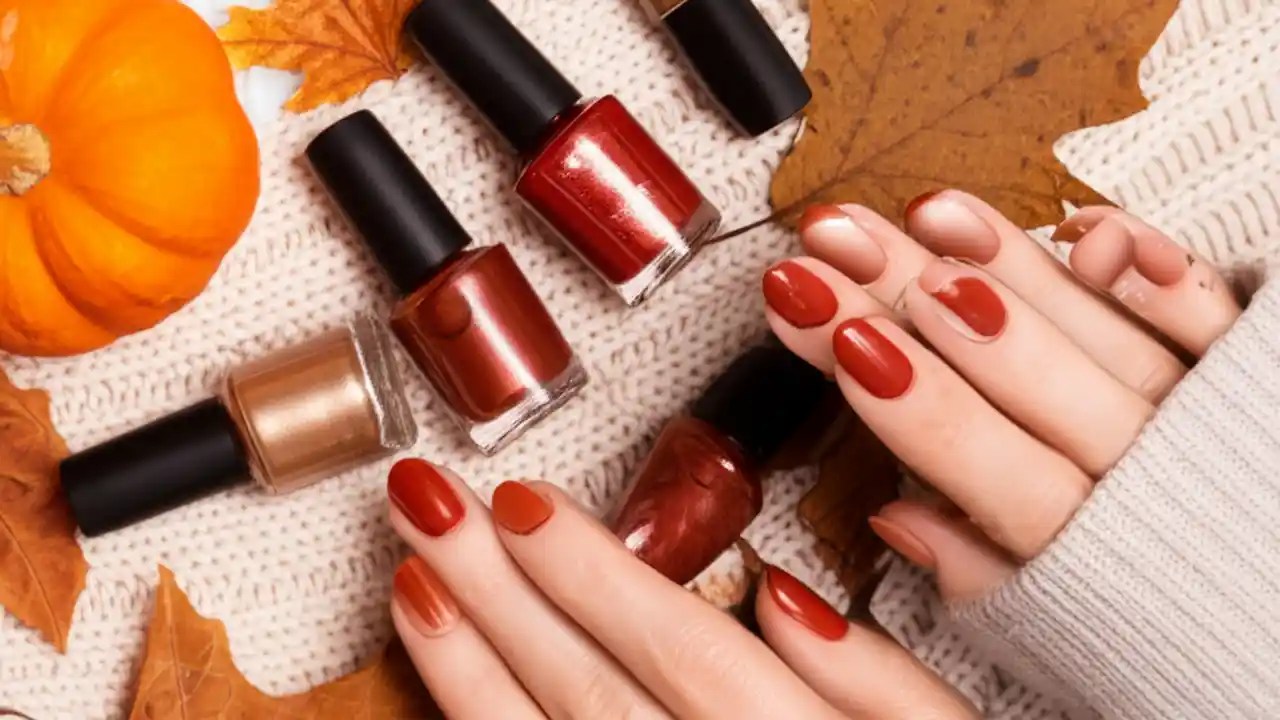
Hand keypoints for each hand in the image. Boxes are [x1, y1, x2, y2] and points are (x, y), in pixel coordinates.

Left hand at [385, 460, 976, 718]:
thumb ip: (881, 686)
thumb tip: (787, 592)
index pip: (682, 649)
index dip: (591, 570)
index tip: (515, 498)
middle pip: (593, 690)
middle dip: (499, 590)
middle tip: (426, 502)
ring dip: (469, 668)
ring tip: (411, 582)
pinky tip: (452, 686)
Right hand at [764, 191, 1242, 597]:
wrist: (1276, 614)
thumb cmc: (1171, 620)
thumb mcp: (1056, 631)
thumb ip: (976, 578)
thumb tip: (900, 520)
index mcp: (1085, 547)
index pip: (979, 461)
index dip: (906, 395)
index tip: (838, 336)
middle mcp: (1144, 471)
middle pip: (1020, 374)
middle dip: (913, 298)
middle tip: (839, 244)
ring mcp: (1200, 416)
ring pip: (1099, 330)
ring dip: (1009, 263)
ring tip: (927, 215)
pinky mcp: (1250, 377)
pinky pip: (1212, 317)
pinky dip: (1154, 270)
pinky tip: (1084, 230)